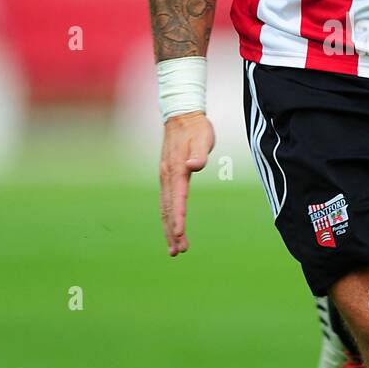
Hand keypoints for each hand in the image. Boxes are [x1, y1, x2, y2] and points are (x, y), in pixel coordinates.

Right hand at [158, 111, 214, 254]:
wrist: (181, 115)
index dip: (179, 217)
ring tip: (176, 249)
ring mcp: (165, 177)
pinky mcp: (167, 176)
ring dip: (169, 229)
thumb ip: (199, 154)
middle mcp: (167, 175)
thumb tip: (195, 165)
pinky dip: (168, 217)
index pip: (177, 198)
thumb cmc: (196, 128)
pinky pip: (166, 201)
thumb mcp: (203, 138)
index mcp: (177, 168)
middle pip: (168, 209)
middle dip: (172, 232)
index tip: (180, 234)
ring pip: (165, 208)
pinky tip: (171, 228)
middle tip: (180, 252)